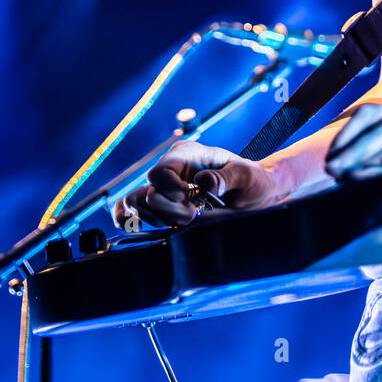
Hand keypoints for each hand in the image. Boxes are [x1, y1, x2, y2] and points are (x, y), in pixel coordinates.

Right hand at [113, 141, 277, 229]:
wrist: (253, 196)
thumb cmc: (251, 181)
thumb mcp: (245, 177)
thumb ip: (226, 178)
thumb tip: (204, 182)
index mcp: (185, 154)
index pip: (159, 174)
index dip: (172, 193)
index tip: (194, 202)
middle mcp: (169, 169)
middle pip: (145, 194)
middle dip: (170, 211)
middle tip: (195, 215)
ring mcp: (161, 188)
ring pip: (136, 205)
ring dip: (161, 219)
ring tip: (187, 220)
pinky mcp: (158, 205)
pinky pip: (128, 212)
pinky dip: (134, 222)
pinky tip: (157, 227)